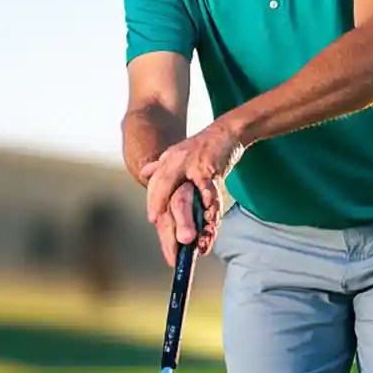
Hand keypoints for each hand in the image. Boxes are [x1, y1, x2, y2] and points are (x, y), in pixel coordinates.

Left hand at [140, 120, 243, 264]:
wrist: (227, 130)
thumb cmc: (204, 144)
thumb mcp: (177, 151)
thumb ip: (161, 165)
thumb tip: (144, 173)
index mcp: (169, 161)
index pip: (157, 183)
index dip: (154, 202)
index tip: (153, 220)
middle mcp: (178, 163)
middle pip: (166, 191)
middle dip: (164, 212)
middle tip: (167, 233)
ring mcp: (194, 167)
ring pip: (188, 197)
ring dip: (190, 221)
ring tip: (193, 241)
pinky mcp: (211, 171)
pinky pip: (209, 195)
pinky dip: (210, 211)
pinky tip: (210, 224)